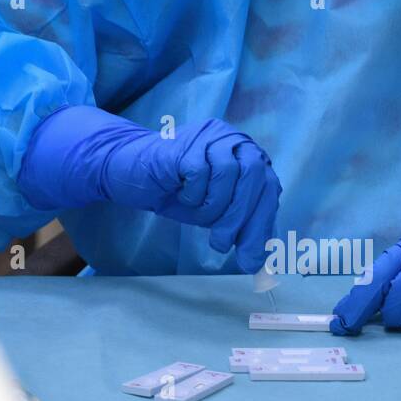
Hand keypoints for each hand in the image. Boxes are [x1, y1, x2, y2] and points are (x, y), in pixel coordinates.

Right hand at [21, 107, 280, 272]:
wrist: (132, 174)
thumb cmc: (179, 192)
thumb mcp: (216, 214)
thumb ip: (241, 228)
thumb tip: (259, 263)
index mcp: (248, 156)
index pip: (268, 188)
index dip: (261, 224)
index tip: (251, 259)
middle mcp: (234, 140)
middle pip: (255, 177)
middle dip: (241, 217)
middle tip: (221, 245)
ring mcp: (210, 137)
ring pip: (229, 174)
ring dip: (213, 206)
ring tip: (195, 213)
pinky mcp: (186, 142)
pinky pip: (199, 172)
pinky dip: (192, 193)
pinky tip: (180, 193)